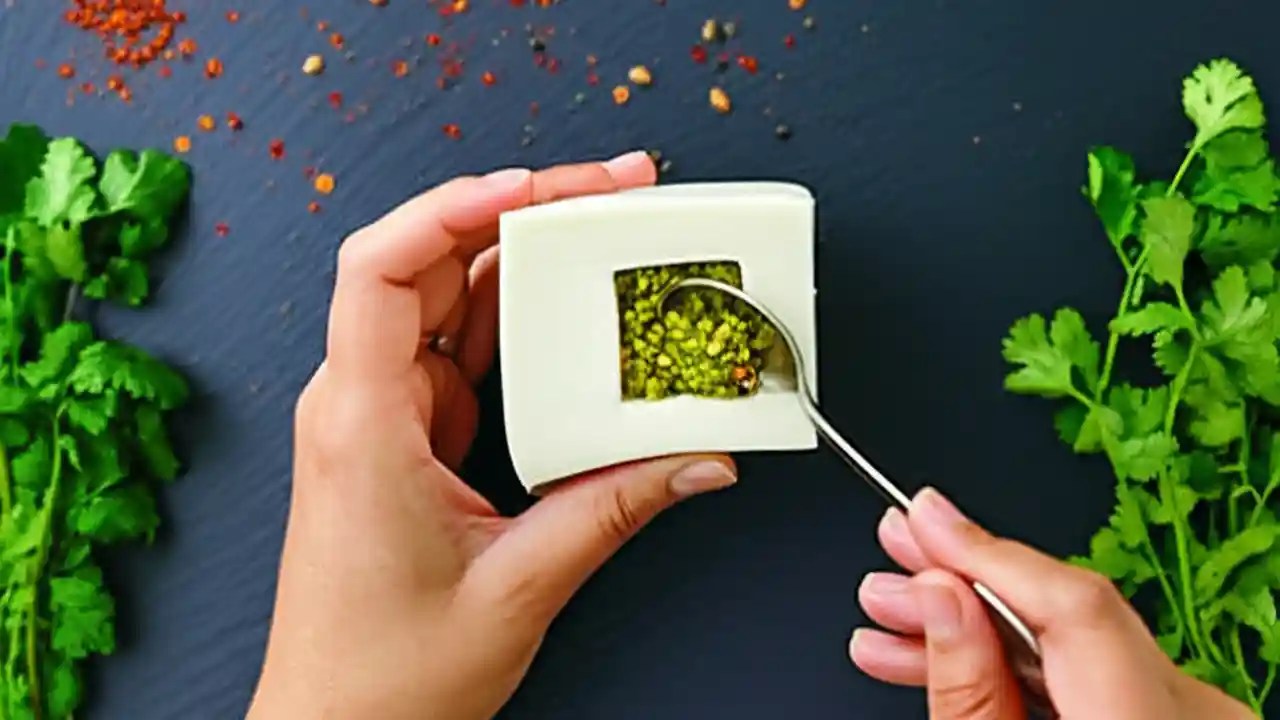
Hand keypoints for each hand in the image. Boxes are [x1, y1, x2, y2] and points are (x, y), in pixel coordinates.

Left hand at [247, 153, 738, 719]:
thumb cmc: (385, 675)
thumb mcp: (517, 587)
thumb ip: (614, 511)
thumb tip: (699, 459)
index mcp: (362, 424)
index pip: (380, 268)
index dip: (453, 206)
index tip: (534, 186)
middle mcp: (360, 403)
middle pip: (428, 264)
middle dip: (519, 213)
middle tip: (612, 192)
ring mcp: (381, 415)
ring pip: (448, 301)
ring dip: (524, 262)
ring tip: (607, 234)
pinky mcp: (406, 435)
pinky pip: (461, 351)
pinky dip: (518, 323)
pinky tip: (574, 313)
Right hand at [849, 487, 1254, 718]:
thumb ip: (972, 693)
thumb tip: (940, 597)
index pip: (1070, 600)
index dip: (984, 550)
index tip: (919, 519)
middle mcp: (1192, 713)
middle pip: (1068, 611)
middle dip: (962, 583)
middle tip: (889, 555)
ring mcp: (1191, 716)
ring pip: (1071, 641)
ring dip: (977, 625)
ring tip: (891, 617)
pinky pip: (1090, 670)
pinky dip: (1021, 663)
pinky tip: (947, 656)